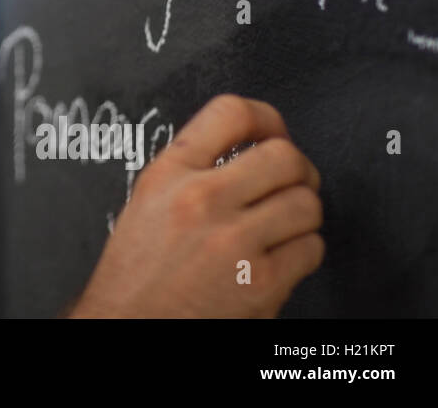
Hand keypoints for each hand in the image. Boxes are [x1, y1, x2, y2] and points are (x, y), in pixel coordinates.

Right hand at [68, 94, 323, 317]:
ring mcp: (233, 242)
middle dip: (296, 170)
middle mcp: (200, 201)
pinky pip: (310, 249)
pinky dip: (302, 252)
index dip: (266, 118)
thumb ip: (192, 169)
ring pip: (306, 203)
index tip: (273, 132)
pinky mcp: (260, 283)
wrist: (128, 324)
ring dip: (301, 214)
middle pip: (284, 156)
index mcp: (169, 174)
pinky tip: (278, 257)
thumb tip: (250, 147)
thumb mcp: (148, 200)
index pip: (231, 114)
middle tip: (290, 183)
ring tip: (282, 225)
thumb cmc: (135, 272)